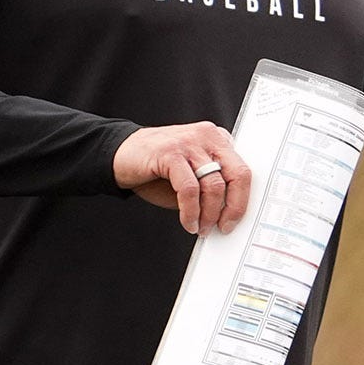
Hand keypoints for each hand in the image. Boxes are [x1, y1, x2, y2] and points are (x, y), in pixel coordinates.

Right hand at [112, 122, 254, 235]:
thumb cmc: (157, 169)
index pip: (243, 170)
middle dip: (234, 207)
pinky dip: (190, 211)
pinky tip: (187, 222)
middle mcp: (207, 136)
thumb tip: (227, 214)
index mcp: (217, 140)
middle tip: (223, 227)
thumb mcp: (192, 176)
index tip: (235, 220)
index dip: (243, 200)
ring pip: (213, 185)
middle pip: (237, 175)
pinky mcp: (170, 152)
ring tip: (200, 228)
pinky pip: (189, 189)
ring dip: (208, 215)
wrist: (120, 155)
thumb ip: (210, 187)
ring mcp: (189, 142)